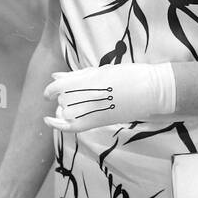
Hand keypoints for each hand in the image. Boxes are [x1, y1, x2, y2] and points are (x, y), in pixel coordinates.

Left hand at [43, 62, 175, 131]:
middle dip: (68, 98)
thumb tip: (54, 76)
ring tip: (86, 103)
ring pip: (66, 111)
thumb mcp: (100, 71)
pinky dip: (56, 124)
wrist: (149, 90)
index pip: (57, 87)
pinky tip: (48, 120)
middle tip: (86, 95)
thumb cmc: (127, 75)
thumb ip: (75, 75)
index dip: (51, 90)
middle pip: (63, 100)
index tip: (49, 93)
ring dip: (69, 108)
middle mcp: (84, 95)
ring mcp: (89, 109)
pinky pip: (70, 126)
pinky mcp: (96, 121)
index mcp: (85, 79)